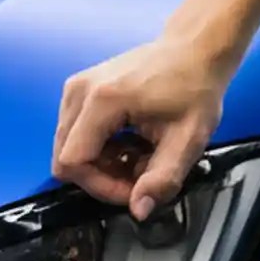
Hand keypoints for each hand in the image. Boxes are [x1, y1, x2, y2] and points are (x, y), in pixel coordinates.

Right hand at [51, 37, 233, 219]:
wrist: (193, 50)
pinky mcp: (79, 90)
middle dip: (100, 177)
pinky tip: (128, 143)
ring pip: (69, 148)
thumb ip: (162, 178)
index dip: (100, 186)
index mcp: (102, 100)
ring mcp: (75, 88)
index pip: (73, 163)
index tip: (133, 187)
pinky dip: (99, 148)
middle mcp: (79, 91)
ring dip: (100, 164)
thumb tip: (140, 210)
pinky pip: (74, 134)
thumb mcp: (188, 140)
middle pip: (65, 158)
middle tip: (137, 176)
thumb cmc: (194, 87)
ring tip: (137, 156)